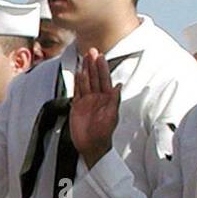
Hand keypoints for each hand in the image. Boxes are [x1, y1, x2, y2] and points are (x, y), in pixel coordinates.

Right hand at [72, 49, 120, 167]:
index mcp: (107, 98)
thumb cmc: (104, 133)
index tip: (101, 56)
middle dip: (93, 64)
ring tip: (83, 58)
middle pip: (94, 77)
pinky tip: (77, 73)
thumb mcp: (112, 116)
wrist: (91, 146)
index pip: (104, 79)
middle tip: (91, 51)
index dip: (103, 68)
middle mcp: (96, 97)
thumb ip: (115, 100)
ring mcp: (86, 101)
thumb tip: (119, 85)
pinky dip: (77, 82)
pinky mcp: (77, 106)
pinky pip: (77, 91)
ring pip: (85, 82)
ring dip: (85, 70)